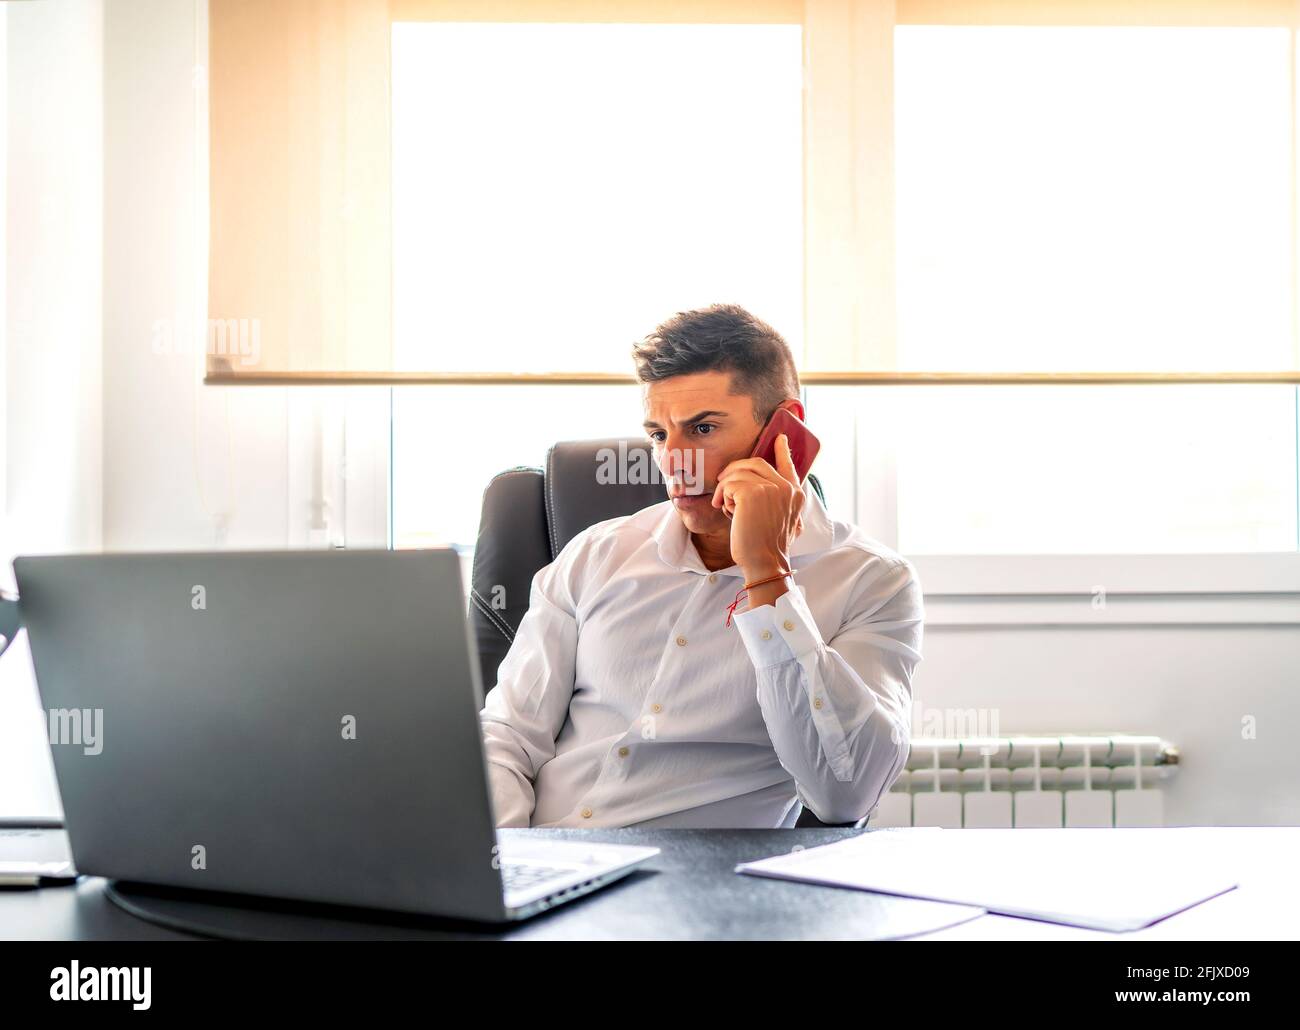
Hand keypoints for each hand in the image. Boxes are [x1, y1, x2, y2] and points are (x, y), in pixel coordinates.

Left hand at [712, 433, 804, 580]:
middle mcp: (786, 487)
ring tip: (725, 506)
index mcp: (795, 494)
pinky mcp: (752, 493)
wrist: (764, 562)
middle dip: (734, 469)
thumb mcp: (782, 520)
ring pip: (738, 473)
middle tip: (723, 483)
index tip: (779, 438)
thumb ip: (777, 500)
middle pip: (755, 462)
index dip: (783, 449)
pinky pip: (729, 484)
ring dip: (726, 488)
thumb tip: (756, 485)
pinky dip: (722, 497)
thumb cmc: (767, 545)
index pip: (789, 464)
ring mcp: (770, 488)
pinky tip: (726, 510)